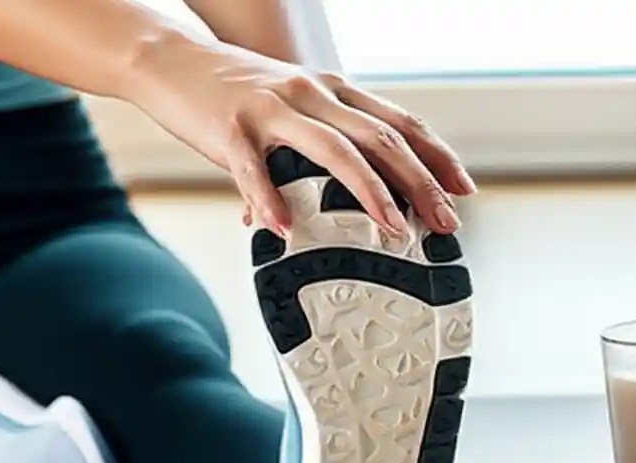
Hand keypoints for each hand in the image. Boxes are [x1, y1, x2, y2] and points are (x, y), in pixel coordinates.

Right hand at [128, 37, 476, 238]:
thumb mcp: (292, 112)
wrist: (172, 60)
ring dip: (370, 193)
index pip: (399, 121)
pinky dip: (271, 201)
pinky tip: (285, 229)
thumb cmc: (235, 92)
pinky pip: (255, 170)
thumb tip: (324, 210)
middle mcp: (312, 94)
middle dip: (420, 182)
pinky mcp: (231, 128)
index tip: (463, 189)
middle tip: (444, 220)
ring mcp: (273, 109)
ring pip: (334, 150)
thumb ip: (315, 156)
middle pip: (381, 137)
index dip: (436, 156)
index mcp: (333, 91)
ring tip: (392, 229)